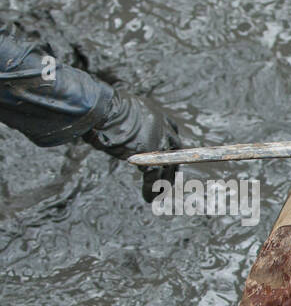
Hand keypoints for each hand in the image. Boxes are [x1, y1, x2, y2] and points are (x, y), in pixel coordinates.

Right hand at [82, 84, 181, 202]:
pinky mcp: (150, 154)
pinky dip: (151, 188)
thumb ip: (129, 124)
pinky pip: (154, 176)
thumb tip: (118, 131)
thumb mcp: (121, 112)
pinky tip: (149, 197)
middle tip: (168, 181)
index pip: (172, 130)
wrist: (100, 107)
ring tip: (158, 194)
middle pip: (175, 152)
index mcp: (156, 114)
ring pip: (167, 166)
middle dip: (172, 167)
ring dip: (163, 182)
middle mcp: (162, 127)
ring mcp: (158, 140)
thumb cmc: (101, 108)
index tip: (170, 156)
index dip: (171, 146)